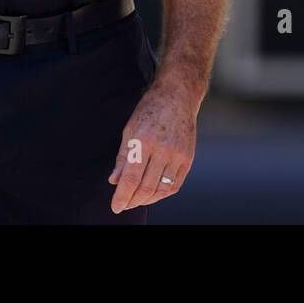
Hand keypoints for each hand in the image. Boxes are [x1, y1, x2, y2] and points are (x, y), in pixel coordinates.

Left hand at [107, 79, 199, 212]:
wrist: (178, 96)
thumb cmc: (151, 110)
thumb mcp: (130, 129)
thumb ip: (123, 157)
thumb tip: (114, 180)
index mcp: (144, 141)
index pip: (131, 178)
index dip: (122, 196)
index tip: (115, 206)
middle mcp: (163, 149)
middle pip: (146, 187)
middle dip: (132, 200)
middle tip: (124, 204)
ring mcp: (178, 154)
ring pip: (161, 189)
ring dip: (147, 199)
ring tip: (137, 200)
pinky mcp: (188, 158)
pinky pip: (175, 184)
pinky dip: (163, 193)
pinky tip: (154, 193)